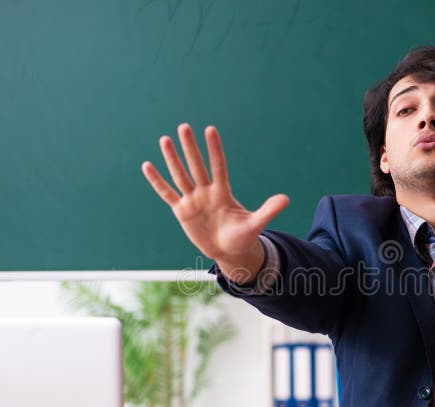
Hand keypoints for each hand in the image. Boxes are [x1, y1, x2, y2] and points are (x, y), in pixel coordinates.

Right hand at [142, 124, 288, 277]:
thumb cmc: (243, 237)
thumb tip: (286, 199)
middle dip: (190, 147)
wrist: (229, 251)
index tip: (210, 130)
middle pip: (197, 166)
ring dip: (173, 159)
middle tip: (184, 126)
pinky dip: (157, 181)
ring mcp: (193, 200)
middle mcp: (206, 192)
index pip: (218, 166)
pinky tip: (147, 166)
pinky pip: (167, 193)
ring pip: (181, 175)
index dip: (214, 150)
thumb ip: (268, 210)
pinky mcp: (182, 211)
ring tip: (165, 139)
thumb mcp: (255, 224)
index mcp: (223, 193)